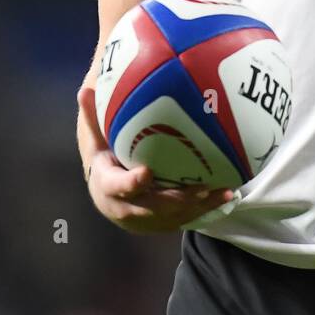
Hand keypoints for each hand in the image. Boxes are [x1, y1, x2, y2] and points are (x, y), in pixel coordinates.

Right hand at [77, 85, 235, 234]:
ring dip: (200, 205)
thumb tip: (84, 90)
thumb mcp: (98, 146)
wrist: (113, 204)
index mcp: (110, 188)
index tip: (146, 172)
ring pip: (177, 215)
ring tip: (223, 191)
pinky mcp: (166, 223)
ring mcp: (149, 220)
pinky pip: (189, 217)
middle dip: (176, 199)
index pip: (120, 186)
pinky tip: (230, 194)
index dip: (133, 182)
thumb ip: (93, 121)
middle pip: (154, 206)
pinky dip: (209, 208)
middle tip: (199, 187)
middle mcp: (129, 209)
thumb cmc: (107, 166)